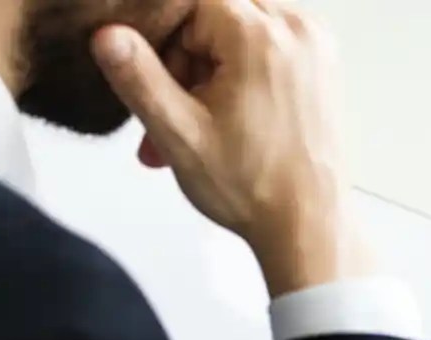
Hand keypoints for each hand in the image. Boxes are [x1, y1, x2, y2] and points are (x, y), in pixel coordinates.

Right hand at [92, 0, 373, 296]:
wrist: (309, 226)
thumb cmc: (256, 189)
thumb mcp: (180, 135)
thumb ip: (138, 78)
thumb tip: (108, 35)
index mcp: (261, 38)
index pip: (190, 3)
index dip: (166, 42)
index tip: (162, 85)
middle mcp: (297, 31)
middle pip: (217, 12)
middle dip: (187, 58)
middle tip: (176, 109)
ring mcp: (316, 47)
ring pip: (241, 29)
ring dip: (211, 68)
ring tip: (199, 123)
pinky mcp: (323, 66)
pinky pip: (270, 46)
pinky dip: (243, 72)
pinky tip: (228, 116)